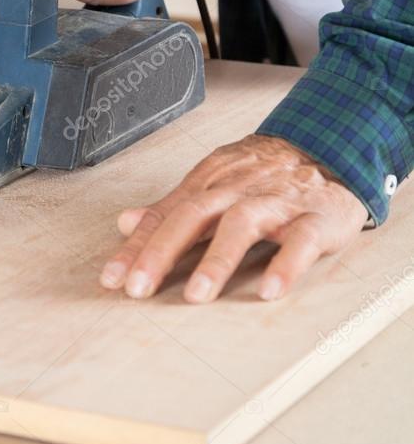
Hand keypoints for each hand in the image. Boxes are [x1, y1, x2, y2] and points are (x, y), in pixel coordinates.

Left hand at [100, 135, 368, 301]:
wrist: (331, 147)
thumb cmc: (266, 174)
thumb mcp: (214, 183)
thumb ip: (172, 208)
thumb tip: (125, 223)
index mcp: (210, 182)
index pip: (166, 214)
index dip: (137, 246)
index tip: (112, 279)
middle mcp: (239, 189)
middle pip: (194, 215)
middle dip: (163, 252)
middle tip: (139, 288)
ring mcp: (277, 202)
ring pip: (242, 224)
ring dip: (217, 260)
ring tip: (196, 296)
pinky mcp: (316, 218)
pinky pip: (302, 241)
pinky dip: (287, 265)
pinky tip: (270, 290)